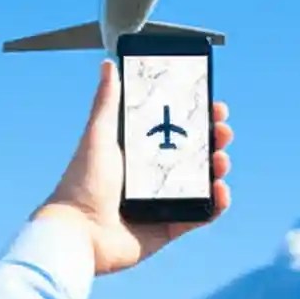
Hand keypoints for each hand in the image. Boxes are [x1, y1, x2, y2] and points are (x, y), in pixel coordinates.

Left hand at [32, 59, 233, 275]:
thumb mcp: (97, 136)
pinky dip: (216, 204)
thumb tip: (108, 65)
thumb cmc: (81, 184)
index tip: (212, 105)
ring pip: (202, 182)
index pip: (175, 129)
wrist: (77, 233)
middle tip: (222, 131)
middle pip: (194, 154)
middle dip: (213, 140)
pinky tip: (221, 190)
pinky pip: (202, 215)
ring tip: (221, 160)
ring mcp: (163, 203)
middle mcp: (152, 176)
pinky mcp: (169, 227)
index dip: (196, 118)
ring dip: (218, 168)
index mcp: (137, 153)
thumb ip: (107, 102)